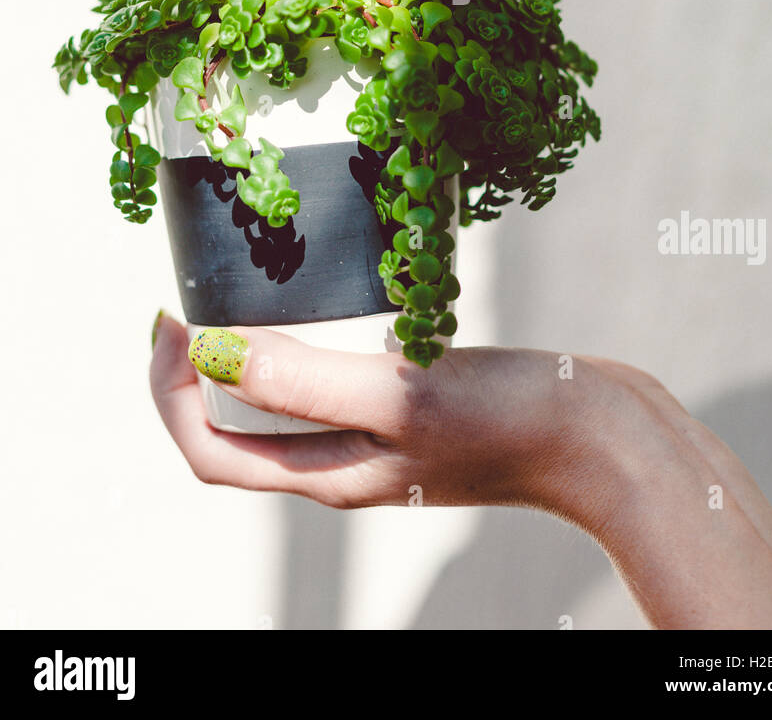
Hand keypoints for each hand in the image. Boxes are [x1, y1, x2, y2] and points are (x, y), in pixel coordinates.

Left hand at [151, 316, 771, 627]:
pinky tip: (317, 308)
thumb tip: (209, 357)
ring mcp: (379, 439)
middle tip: (184, 303)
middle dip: (190, 374)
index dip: (170, 391)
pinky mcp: (410, 410)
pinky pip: (328, 388)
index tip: (168, 317)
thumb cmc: (510, 417)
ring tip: (232, 298)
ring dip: (240, 361)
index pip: (210, 450)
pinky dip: (298, 351)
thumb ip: (304, 379)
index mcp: (329, 472)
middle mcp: (344, 463)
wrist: (602, 432)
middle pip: (233, 433)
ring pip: (278, 410)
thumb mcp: (399, 393)